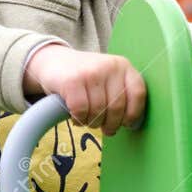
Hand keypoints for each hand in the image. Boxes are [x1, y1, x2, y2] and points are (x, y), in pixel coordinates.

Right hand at [23, 44, 146, 135]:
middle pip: (117, 106)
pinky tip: (77, 117)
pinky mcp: (72, 81)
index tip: (127, 124)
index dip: (133, 114)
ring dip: (93, 123)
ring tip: (89, 120)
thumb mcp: (109, 78)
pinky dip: (79, 119)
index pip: (138, 93)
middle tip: (106, 130)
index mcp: (124, 66)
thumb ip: (122, 94)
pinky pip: (81, 110)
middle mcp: (110, 66)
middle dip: (111, 124)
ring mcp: (91, 72)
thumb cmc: (86, 77)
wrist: (54, 61)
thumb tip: (133, 124)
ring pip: (98, 111)